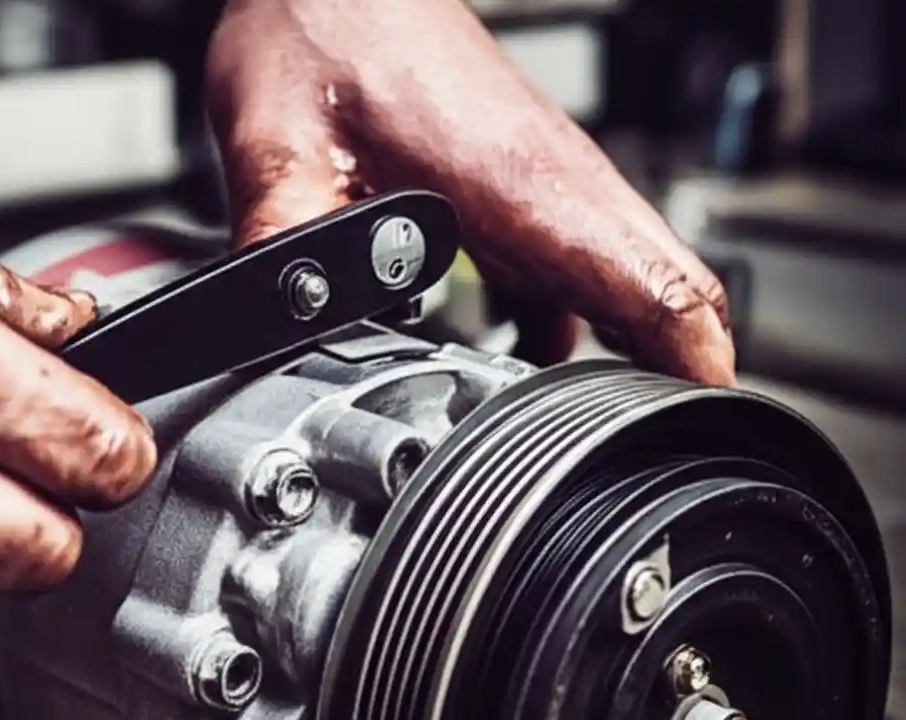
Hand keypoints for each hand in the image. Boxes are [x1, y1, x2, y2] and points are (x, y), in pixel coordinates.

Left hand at [205, 0, 734, 383]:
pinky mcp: (521, 187)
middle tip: (646, 453)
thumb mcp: (279, 147)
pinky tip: (529, 361)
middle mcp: (556, 183)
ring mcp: (547, 184)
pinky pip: (580, 264)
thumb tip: (267, 334)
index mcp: (522, 183)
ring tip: (591, 433)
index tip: (701, 434)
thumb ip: (282, 248)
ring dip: (631, 352)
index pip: (653, 285)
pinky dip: (581, 321)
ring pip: (631, 277)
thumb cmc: (319, 29)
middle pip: (669, 289)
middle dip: (678, 377)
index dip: (694, 372)